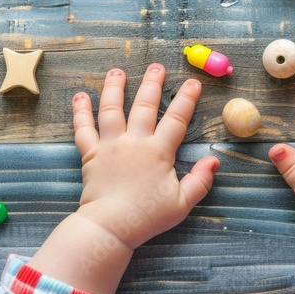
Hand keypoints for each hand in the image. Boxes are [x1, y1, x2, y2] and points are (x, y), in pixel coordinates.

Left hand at [72, 64, 219, 249]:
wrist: (111, 226)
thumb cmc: (148, 216)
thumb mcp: (182, 203)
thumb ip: (200, 180)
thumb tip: (214, 160)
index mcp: (159, 152)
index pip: (176, 119)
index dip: (186, 100)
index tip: (193, 83)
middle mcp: (135, 142)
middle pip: (144, 106)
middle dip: (151, 84)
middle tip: (156, 67)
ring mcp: (111, 145)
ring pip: (111, 109)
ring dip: (114, 88)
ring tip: (116, 72)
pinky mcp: (90, 154)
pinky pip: (83, 128)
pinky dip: (80, 111)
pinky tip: (80, 96)